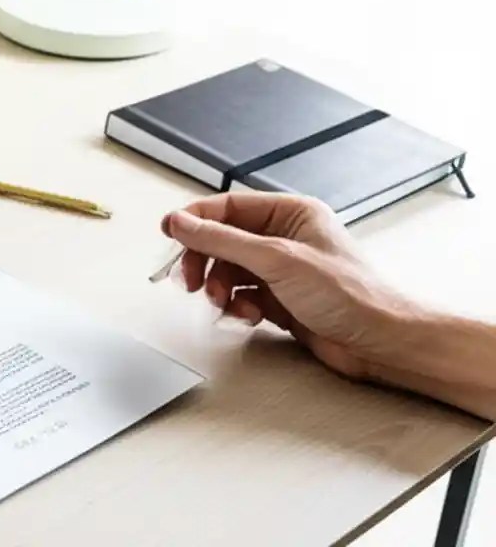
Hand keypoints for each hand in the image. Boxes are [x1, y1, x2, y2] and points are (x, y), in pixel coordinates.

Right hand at [162, 192, 411, 378]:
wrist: (381, 342)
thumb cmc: (350, 294)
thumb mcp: (277, 259)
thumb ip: (222, 240)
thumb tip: (180, 222)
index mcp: (290, 214)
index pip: (227, 207)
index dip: (195, 220)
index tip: (169, 233)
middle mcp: (284, 238)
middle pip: (222, 241)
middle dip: (203, 261)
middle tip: (188, 281)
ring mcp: (282, 270)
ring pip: (228, 271)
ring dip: (219, 288)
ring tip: (223, 302)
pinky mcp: (280, 300)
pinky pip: (241, 297)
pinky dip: (237, 307)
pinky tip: (248, 316)